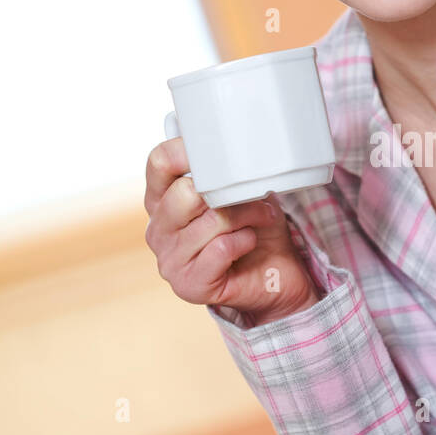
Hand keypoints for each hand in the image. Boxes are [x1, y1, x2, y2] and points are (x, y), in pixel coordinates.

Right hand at [144, 138, 319, 321]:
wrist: (277, 277)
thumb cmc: (255, 229)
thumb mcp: (241, 192)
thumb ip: (223, 173)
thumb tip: (231, 152)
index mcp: (162, 201)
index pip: (159, 163)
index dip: (186, 149)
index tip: (220, 152)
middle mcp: (159, 230)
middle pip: (185, 192)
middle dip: (229, 191)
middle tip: (256, 197)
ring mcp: (169, 260)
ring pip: (211, 221)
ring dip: (248, 215)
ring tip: (264, 218)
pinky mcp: (189, 284)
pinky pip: (221, 248)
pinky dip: (245, 240)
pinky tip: (249, 242)